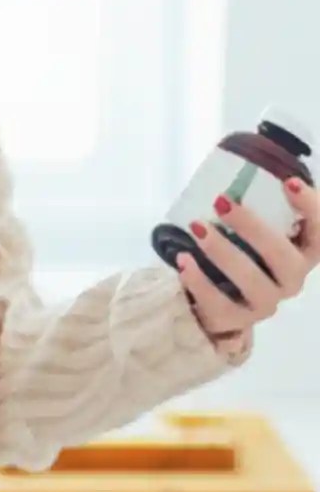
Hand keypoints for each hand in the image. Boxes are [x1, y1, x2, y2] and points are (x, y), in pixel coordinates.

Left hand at [177, 177, 318, 336]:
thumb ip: (259, 210)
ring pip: (250, 279)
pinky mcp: (233, 320)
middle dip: (253, 227)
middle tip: (222, 202)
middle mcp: (291, 281)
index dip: (312, 209)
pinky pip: (217, 302)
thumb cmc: (242, 257)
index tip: (288, 182)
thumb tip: (239, 172)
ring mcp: (264, 303)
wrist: (217, 305)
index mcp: (303, 255)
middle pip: (283, 257)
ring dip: (222, 250)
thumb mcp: (254, 234)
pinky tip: (183, 259)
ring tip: (197, 226)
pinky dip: (198, 279)